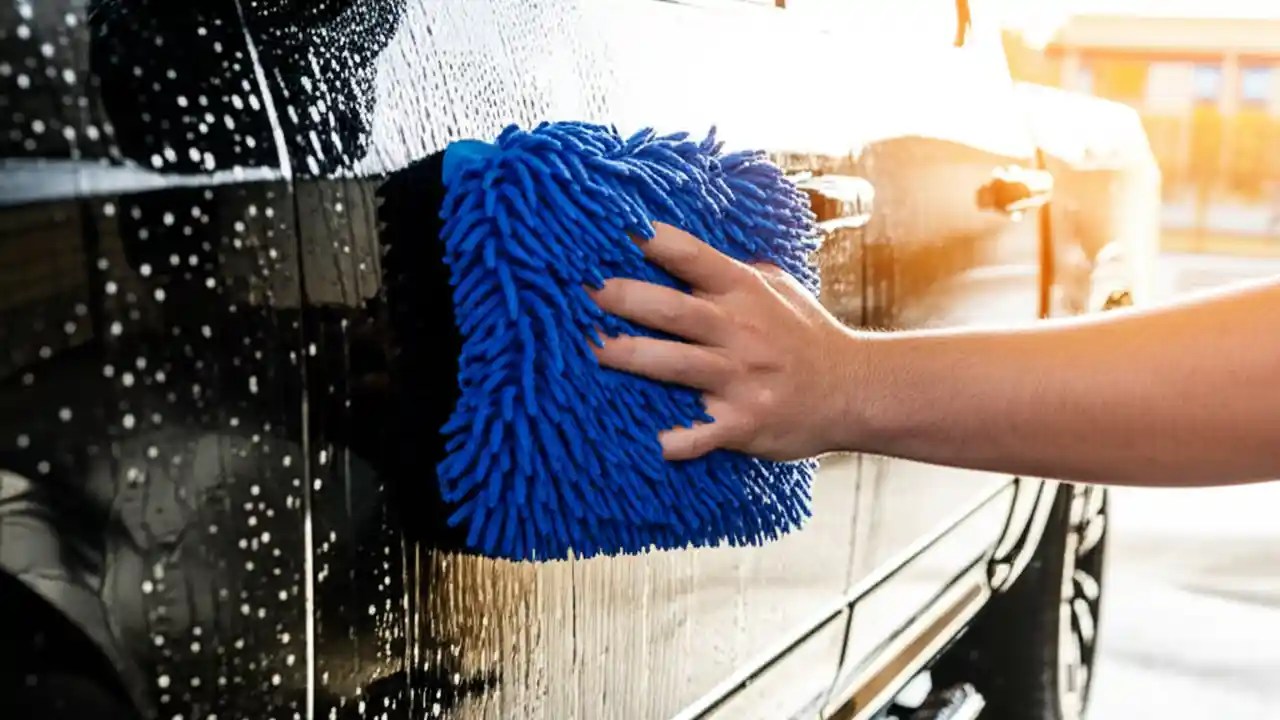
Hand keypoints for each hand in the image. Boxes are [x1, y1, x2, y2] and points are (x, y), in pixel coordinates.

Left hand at [590, 222, 862, 461]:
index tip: (614, 229)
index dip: (652, 240)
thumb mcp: (777, 288)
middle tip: (582, 292)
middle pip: (673, 310)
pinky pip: (701, 432)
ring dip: (631, 357)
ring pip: (676, 364)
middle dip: (625, 299)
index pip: (692, 256)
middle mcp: (740, 330)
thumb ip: (731, 270)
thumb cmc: (807, 336)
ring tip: (592, 350)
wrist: (855, 390)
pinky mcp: (744, 422)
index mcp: (744, 290)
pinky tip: (643, 443)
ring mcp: (741, 377)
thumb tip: (682, 247)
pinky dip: (674, 439)